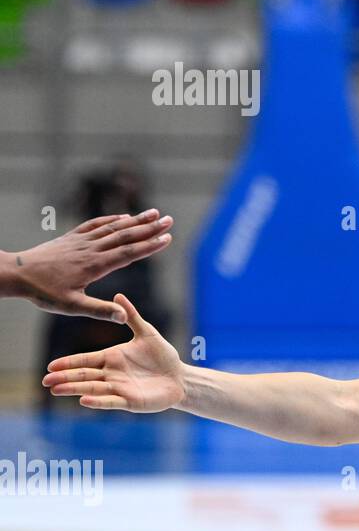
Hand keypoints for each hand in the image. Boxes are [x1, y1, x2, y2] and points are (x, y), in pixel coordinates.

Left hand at [6, 209, 172, 320]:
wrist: (16, 274)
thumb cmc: (43, 292)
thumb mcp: (71, 306)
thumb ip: (99, 310)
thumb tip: (124, 317)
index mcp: (95, 265)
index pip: (128, 253)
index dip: (150, 246)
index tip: (168, 238)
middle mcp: (91, 249)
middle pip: (126, 235)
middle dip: (150, 228)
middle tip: (170, 220)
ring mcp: (82, 241)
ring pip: (113, 227)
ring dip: (136, 219)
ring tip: (154, 213)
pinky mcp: (72, 237)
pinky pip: (96, 224)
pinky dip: (112, 219)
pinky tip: (123, 216)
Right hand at [42, 293, 184, 411]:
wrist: (180, 377)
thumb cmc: (162, 356)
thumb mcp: (147, 333)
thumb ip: (132, 316)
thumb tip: (118, 295)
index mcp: (111, 358)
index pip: (85, 360)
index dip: (69, 363)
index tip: (51, 366)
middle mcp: (111, 374)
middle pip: (84, 376)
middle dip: (65, 378)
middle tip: (45, 381)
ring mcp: (119, 389)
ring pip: (93, 389)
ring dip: (75, 390)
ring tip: (56, 390)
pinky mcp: (130, 401)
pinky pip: (111, 401)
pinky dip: (98, 401)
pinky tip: (84, 401)